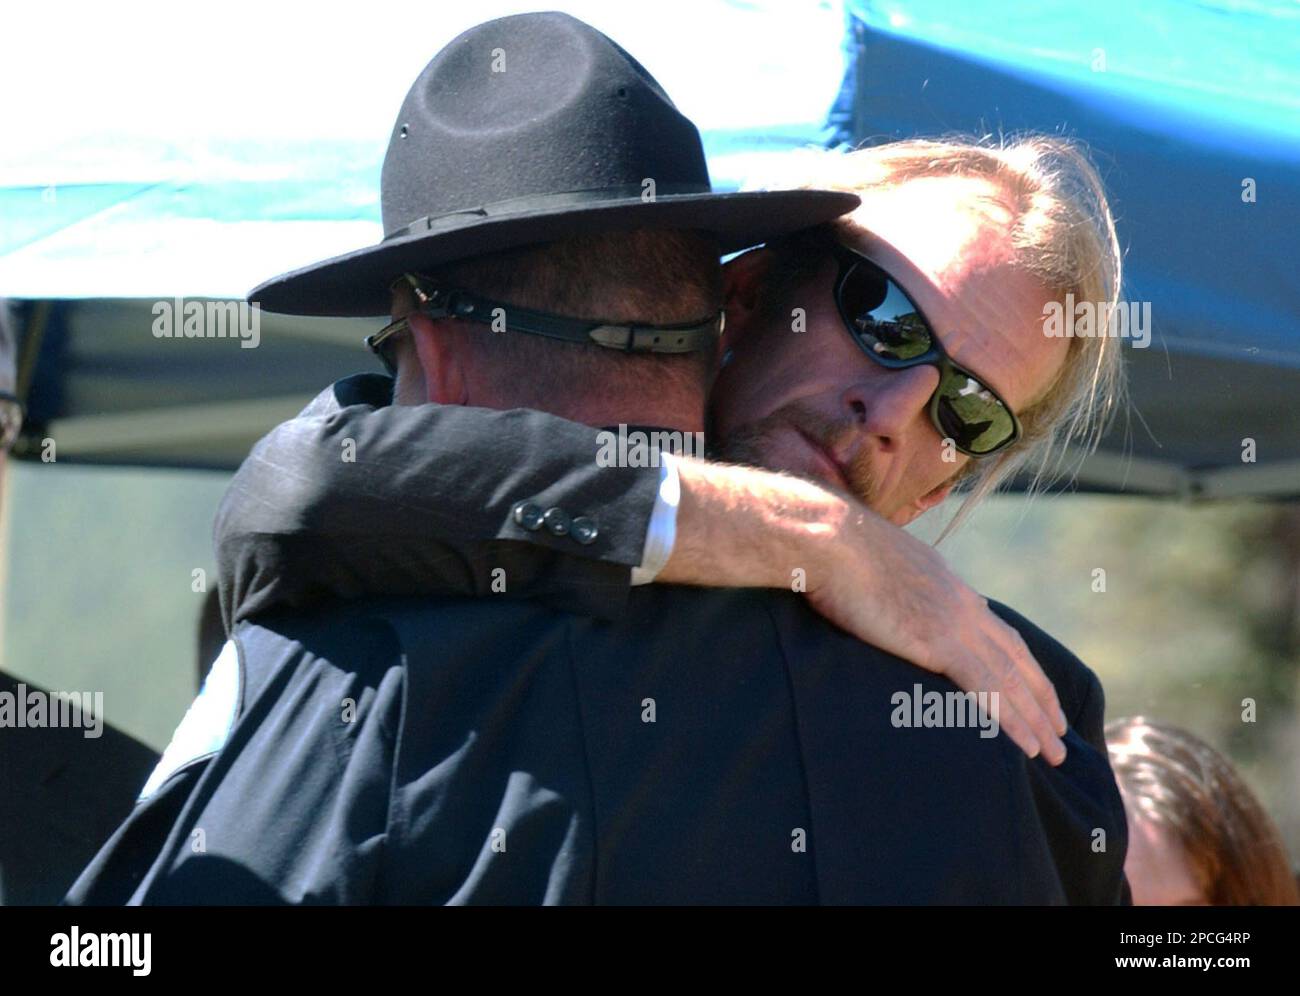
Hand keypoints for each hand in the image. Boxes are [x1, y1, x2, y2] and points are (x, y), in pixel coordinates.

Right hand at [804, 503, 1067, 765]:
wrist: (829, 539)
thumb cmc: (836, 552)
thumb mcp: (879, 566)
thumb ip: (896, 588)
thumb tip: (886, 602)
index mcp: (949, 586)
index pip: (999, 633)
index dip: (1023, 666)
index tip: (1037, 693)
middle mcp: (962, 604)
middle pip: (1017, 659)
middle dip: (1042, 699)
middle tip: (1060, 733)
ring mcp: (954, 623)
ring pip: (1011, 680)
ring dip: (1037, 720)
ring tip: (1054, 754)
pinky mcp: (938, 643)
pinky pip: (988, 689)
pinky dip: (1013, 721)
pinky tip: (1028, 747)